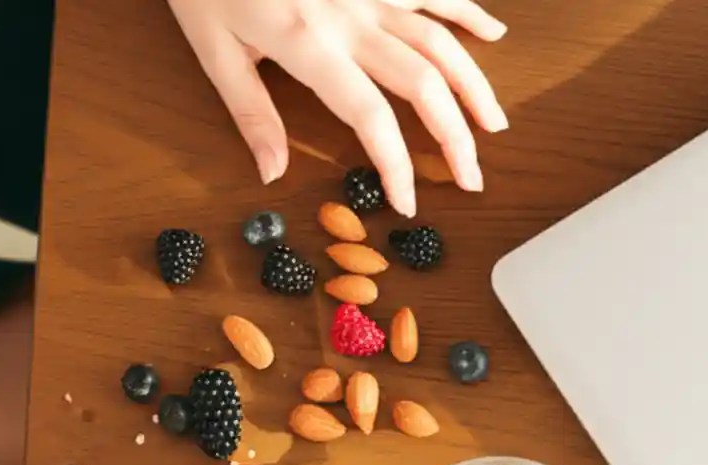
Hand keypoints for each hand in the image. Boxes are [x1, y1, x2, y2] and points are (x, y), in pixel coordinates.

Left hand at [169, 0, 509, 215]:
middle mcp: (351, 16)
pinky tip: (493, 33)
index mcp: (308, 44)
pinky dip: (466, 10)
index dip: (396, 165)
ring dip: (473, 85)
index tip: (407, 203)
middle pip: (422, 83)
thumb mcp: (213, 48)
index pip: (370, 116)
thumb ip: (250, 112)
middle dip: (455, 137)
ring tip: (495, 124)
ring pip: (438, 40)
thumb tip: (273, 173)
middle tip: (471, 179)